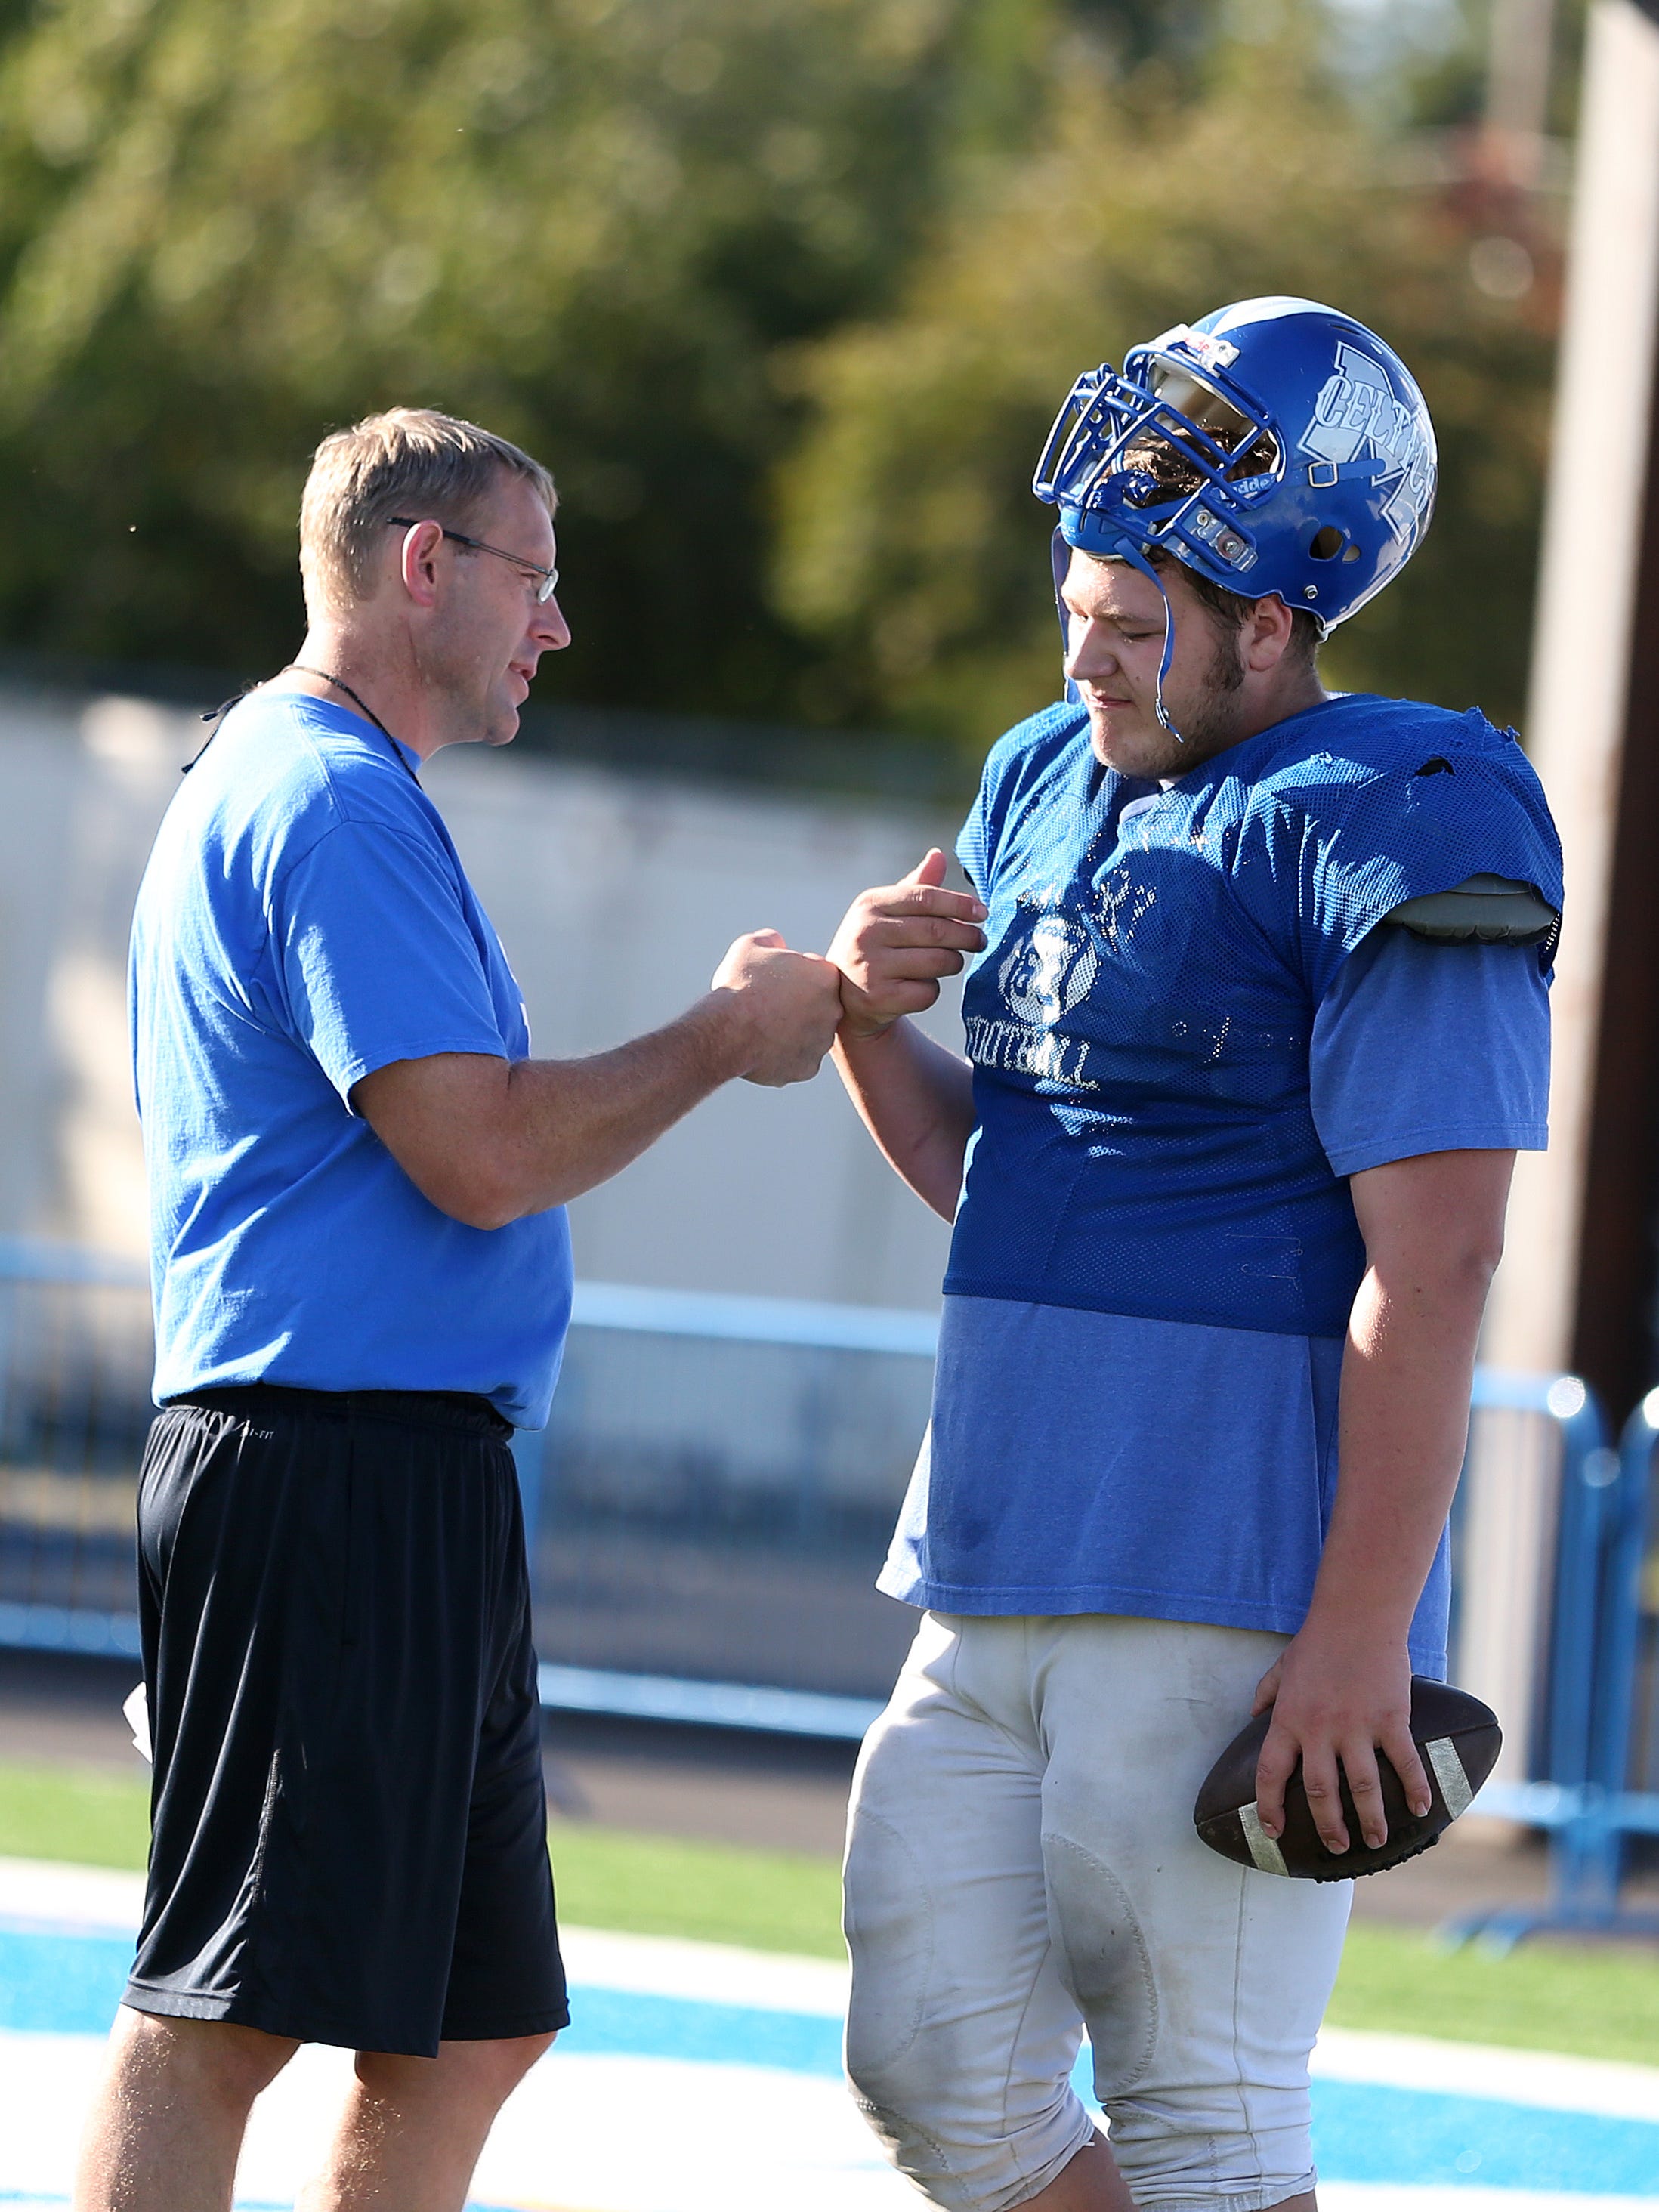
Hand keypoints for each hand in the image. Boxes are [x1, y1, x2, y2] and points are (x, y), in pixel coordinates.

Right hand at [710, 929, 843, 1085]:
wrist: (727, 1030)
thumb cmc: (740, 985)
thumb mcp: (751, 946)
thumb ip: (770, 940)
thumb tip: (775, 942)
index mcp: (826, 977)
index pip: (817, 972)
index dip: (795, 974)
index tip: (776, 979)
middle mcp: (833, 1010)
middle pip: (819, 1005)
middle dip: (800, 1004)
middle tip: (770, 1004)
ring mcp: (821, 1042)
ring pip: (810, 1034)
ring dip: (795, 1031)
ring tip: (764, 1026)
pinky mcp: (807, 1068)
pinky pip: (799, 1059)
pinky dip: (785, 1055)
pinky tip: (764, 1047)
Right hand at [827, 849, 986, 1041]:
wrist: (845, 997)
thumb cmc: (875, 947)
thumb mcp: (887, 913)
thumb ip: (916, 888)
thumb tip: (938, 855)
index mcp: (869, 904)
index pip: (925, 897)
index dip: (959, 904)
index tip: (982, 912)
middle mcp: (866, 933)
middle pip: (936, 931)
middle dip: (967, 936)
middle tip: (981, 940)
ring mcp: (871, 967)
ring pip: (937, 962)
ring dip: (953, 962)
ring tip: (951, 961)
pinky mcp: (879, 998)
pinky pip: (928, 992)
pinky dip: (932, 990)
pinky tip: (921, 986)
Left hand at [1250, 1619, 1431, 1855]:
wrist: (1356, 1616)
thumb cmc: (1317, 1642)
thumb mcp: (1281, 1668)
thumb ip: (1266, 1694)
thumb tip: (1252, 1715)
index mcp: (1288, 1720)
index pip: (1271, 1774)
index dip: (1270, 1807)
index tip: (1275, 1830)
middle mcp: (1320, 1730)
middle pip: (1321, 1793)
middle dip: (1328, 1827)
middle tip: (1337, 1846)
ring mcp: (1357, 1727)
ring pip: (1363, 1788)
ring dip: (1370, 1821)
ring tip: (1374, 1841)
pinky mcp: (1391, 1720)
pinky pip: (1404, 1763)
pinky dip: (1414, 1789)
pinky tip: (1419, 1809)